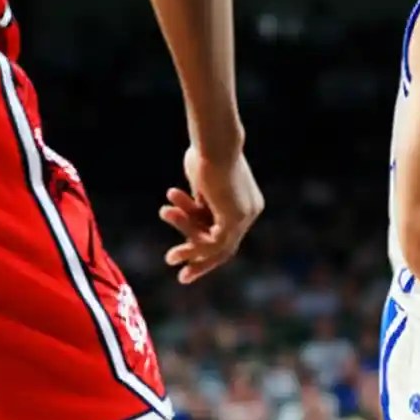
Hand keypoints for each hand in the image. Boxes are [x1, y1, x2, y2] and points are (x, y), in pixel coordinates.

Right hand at [160, 146, 263, 283]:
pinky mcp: (237, 218)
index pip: (225, 233)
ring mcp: (246, 215)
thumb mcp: (200, 183)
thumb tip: (188, 216)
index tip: (182, 257)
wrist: (213, 142)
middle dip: (202, 262)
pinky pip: (215, 242)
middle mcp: (250, 211)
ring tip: (169, 258)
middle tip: (182, 277)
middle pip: (226, 247)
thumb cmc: (203, 154)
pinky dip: (193, 243)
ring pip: (217, 246)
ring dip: (190, 251)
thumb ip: (198, 204)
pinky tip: (177, 249)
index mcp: (245, 202)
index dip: (202, 245)